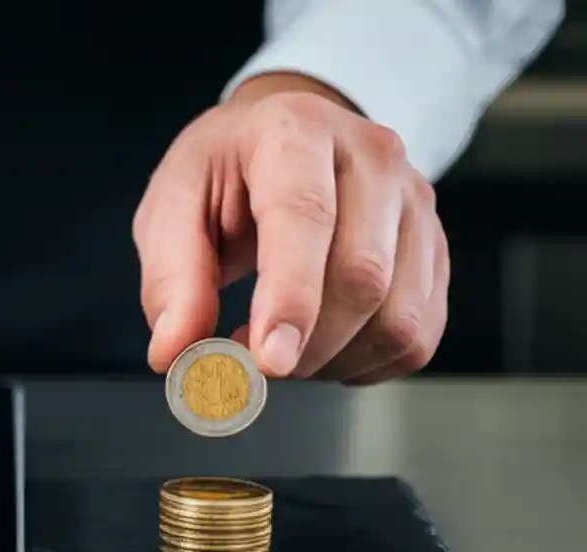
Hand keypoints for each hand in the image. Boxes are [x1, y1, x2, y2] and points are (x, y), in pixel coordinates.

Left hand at [134, 73, 449, 383]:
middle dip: (302, 346)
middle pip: (362, 278)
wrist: (283, 143)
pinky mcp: (435, 250)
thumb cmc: (225, 173)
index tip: (268, 361)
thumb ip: (171, 278)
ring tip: (281, 348)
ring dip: (331, 362)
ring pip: (398, 318)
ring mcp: (415, 203)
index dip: (290, 298)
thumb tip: (174, 350)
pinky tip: (321, 349)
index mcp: (296, 131)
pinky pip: (418, 336)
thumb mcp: (173, 206)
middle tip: (248, 361)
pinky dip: (364, 365)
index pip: (305, 217)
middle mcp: (372, 157)